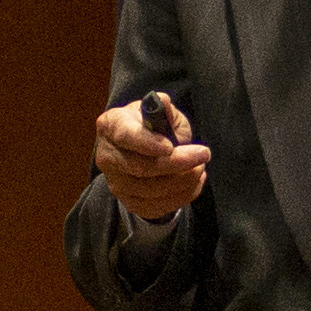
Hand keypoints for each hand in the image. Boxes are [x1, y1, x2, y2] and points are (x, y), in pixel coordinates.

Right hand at [93, 95, 211, 221]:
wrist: (142, 150)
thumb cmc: (152, 126)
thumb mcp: (159, 110)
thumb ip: (163, 109)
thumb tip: (164, 103)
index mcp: (110, 125)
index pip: (126, 136)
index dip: (148, 143)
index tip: (171, 146)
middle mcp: (107, 156)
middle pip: (141, 167)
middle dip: (178, 163)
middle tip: (203, 154)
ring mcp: (116, 182)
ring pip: (152, 190)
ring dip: (184, 181)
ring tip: (201, 167)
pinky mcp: (128, 202)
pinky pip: (158, 206)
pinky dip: (182, 196)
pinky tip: (194, 181)